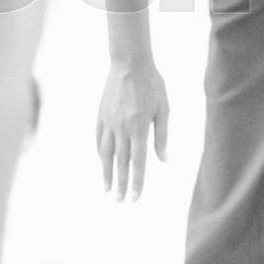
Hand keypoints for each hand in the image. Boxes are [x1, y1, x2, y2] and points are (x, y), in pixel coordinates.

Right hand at [96, 62, 168, 200]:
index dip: (137, 183)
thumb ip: (161, 136)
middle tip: (119, 201)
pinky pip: (99, 138)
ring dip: (106, 173)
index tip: (134, 198)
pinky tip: (102, 161)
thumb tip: (164, 160)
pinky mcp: (101, 115)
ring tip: (107, 188)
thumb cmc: (152, 85)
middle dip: (121, 184)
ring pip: (105, 153)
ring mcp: (109, 122)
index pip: (138, 163)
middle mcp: (122, 129)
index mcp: (139, 129)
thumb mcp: (163, 109)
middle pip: (120, 163)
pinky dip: (100, 152)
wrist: (129, 63)